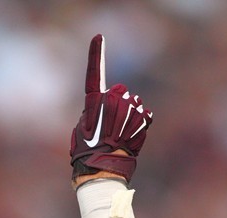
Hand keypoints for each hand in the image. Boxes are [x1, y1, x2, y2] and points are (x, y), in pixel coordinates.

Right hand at [69, 34, 152, 184]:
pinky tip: (131, 138)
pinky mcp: (144, 119)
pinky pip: (145, 115)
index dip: (96, 56)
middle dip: (117, 106)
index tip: (98, 37)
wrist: (102, 171)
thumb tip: (106, 103)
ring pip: (133, 105)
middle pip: (119, 93)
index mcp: (93, 102)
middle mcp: (112, 101)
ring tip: (120, 136)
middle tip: (109, 128)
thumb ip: (92, 112)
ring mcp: (129, 109)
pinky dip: (140, 125)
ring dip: (129, 118)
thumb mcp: (81, 130)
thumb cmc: (86, 153)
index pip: (94, 75)